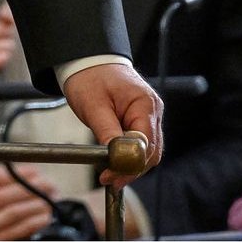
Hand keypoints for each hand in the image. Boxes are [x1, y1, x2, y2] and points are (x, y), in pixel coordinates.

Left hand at [0, 163, 56, 240]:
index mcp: (26, 171)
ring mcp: (47, 202)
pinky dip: (6, 233)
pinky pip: (24, 226)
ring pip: (12, 212)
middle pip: (2, 195)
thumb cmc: (24, 203)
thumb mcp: (11, 190)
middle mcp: (40, 182)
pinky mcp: (50, 220)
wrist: (49, 214)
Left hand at [59, 61, 160, 187]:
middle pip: (151, 151)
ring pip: (148, 151)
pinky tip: (115, 163)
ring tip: (110, 175)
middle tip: (110, 181)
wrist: (88, 60)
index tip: (111, 176)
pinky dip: (129, 155)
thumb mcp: (93, 106)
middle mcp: (153, 110)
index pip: (145, 144)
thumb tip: (117, 159)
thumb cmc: (90, 77)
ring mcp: (149, 115)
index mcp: (144, 104)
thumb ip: (108, 133)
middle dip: (131, 169)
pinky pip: (141, 143)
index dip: (130, 164)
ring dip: (131, 164)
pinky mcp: (141, 119)